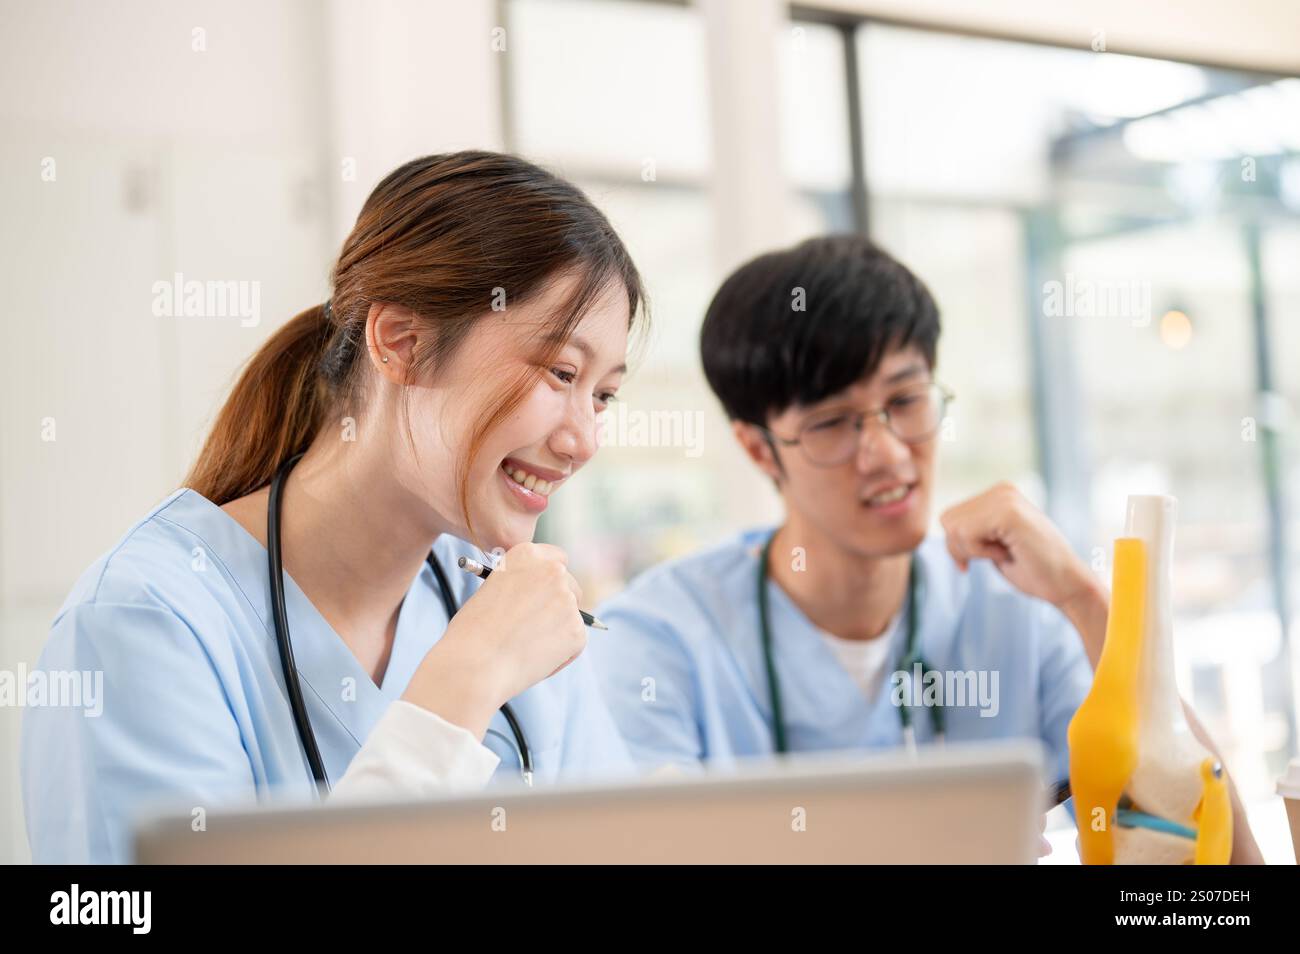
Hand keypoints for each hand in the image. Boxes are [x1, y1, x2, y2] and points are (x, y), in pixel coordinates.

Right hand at [402, 543, 586, 738]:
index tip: (544, 593)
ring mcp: (568, 600)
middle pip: (570, 587)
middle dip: (559, 605)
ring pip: (572, 617)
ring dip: (557, 631)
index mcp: (528, 555)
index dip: (549, 579)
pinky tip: (533, 660)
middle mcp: (553, 572)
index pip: (557, 559)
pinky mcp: (577, 630)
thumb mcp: (491, 590)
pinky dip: (560, 654)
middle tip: (536, 627)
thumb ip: (520, 587)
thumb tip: (538, 599)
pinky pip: (575, 642)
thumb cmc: (472, 632)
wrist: (475, 664)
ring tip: (524, 648)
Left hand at [939, 482, 1094, 613]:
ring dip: (974, 551)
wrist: (1066, 584)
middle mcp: (1001, 490)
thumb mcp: (993, 543)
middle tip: (993, 557)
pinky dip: (982, 552)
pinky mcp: (1008, 512)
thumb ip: (972, 529)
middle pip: (946, 520)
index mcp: (998, 495)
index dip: (956, 546)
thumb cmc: (1032, 569)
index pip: (949, 517)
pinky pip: (967, 534)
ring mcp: (1005, 498)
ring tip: (1005, 552)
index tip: (977, 560)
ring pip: (954, 528)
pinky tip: (1008, 553)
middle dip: (960, 549)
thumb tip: (944, 521)